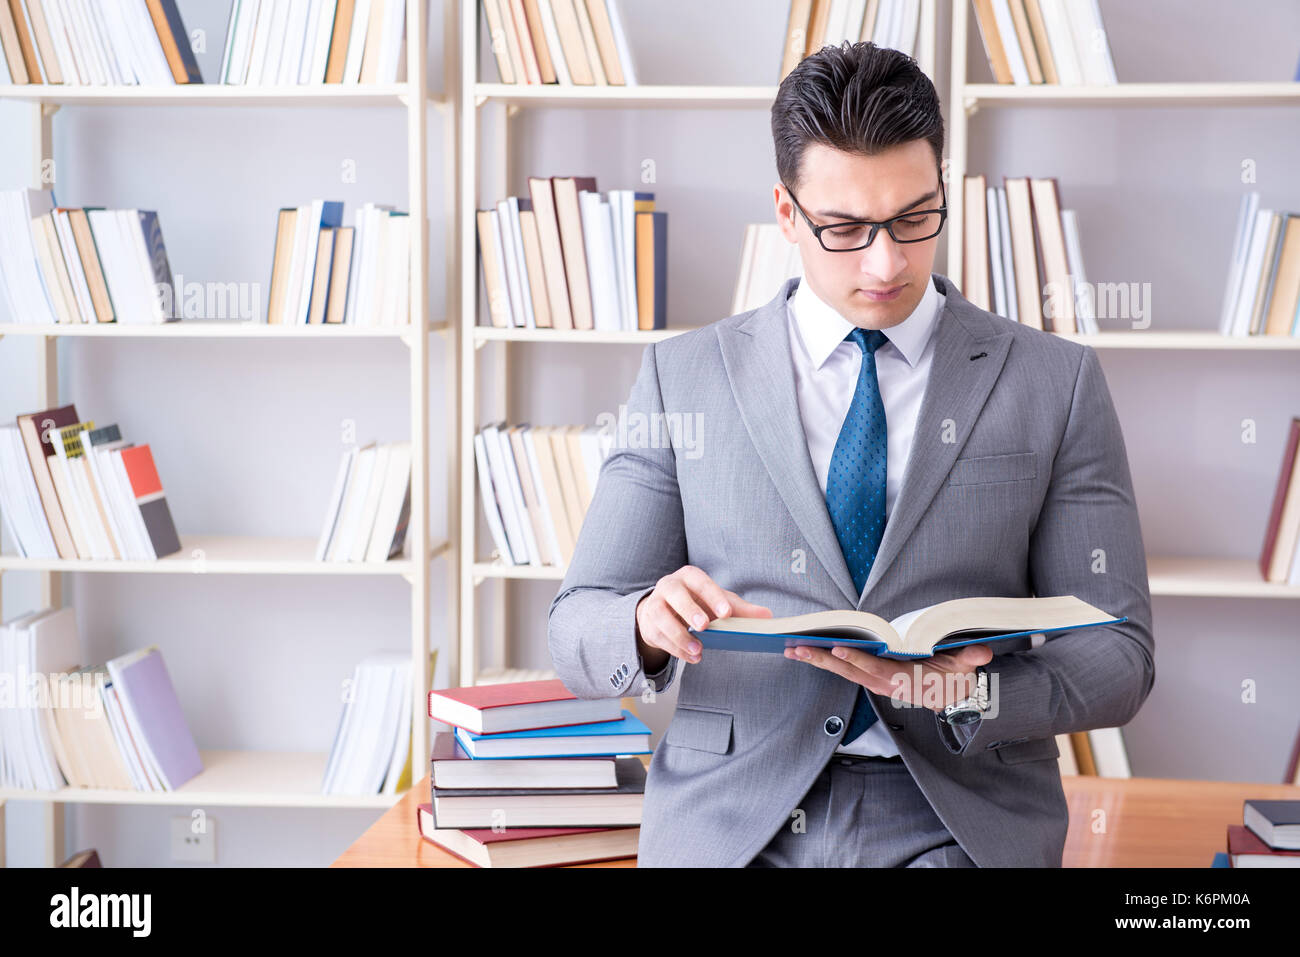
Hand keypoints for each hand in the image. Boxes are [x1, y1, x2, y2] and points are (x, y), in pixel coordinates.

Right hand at [635, 565, 772, 669]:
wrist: (664, 610)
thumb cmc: (696, 602)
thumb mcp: (717, 602)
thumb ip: (740, 609)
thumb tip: (767, 616)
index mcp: (689, 576)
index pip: (700, 582)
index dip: (713, 596)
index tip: (725, 613)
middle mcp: (669, 586)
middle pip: (675, 594)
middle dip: (690, 610)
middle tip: (705, 627)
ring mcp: (655, 604)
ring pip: (662, 618)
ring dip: (680, 636)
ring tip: (698, 650)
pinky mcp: (648, 623)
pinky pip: (659, 637)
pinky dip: (676, 649)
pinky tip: (692, 657)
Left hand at [784, 642, 992, 711]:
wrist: (952, 696)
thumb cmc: (955, 676)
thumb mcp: (965, 667)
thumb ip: (969, 659)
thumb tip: (980, 652)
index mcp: (906, 680)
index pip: (879, 670)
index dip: (859, 660)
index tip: (840, 650)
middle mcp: (886, 683)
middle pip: (851, 672)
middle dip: (824, 660)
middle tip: (798, 649)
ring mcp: (876, 682)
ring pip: (844, 672)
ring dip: (819, 662)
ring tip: (793, 650)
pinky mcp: (871, 679)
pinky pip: (845, 670)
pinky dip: (826, 662)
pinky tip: (808, 652)